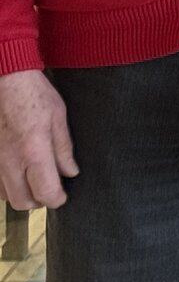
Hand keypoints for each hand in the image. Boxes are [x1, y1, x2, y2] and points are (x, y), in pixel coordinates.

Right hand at [0, 69, 76, 210]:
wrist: (5, 79)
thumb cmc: (32, 93)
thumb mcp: (58, 116)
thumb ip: (64, 148)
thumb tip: (71, 172)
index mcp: (34, 152)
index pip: (46, 192)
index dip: (57, 199)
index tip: (63, 195)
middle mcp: (11, 162)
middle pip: (22, 202)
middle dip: (38, 201)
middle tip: (48, 188)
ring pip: (4, 196)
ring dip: (20, 194)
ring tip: (32, 180)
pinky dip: (5, 185)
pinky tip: (16, 171)